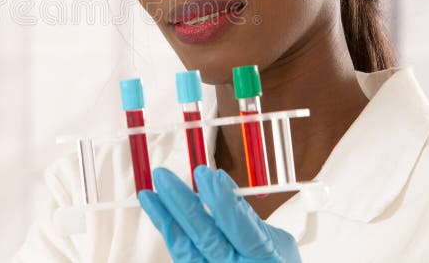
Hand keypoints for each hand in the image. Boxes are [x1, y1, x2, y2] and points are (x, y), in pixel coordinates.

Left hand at [139, 166, 300, 261]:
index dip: (222, 201)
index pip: (242, 229)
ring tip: (150, 195)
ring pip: (186, 250)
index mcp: (265, 259)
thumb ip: (249, 216)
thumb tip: (218, 184)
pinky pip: (181, 256)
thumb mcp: (278, 242)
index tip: (206, 174)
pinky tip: (159, 214)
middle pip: (206, 238)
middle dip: (182, 204)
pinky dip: (169, 233)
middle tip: (164, 177)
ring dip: (165, 218)